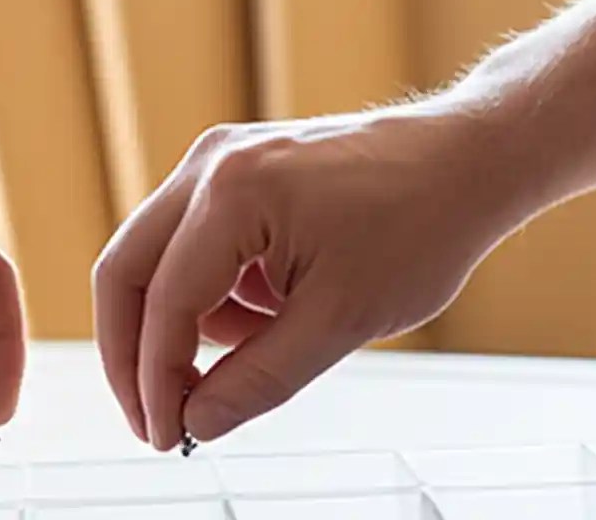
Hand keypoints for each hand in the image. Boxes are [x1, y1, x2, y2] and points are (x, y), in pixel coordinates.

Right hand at [94, 97, 544, 449]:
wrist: (468, 162)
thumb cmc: (423, 223)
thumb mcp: (342, 321)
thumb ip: (260, 378)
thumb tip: (196, 421)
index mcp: (233, 193)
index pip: (163, 304)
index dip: (156, 382)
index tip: (167, 435)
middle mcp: (212, 163)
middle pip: (127, 271)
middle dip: (136, 354)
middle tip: (156, 416)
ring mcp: (221, 159)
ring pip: (159, 259)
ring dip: (194, 320)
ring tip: (273, 338)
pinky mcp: (239, 168)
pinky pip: (196, 242)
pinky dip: (220, 291)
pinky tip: (280, 303)